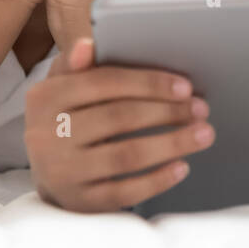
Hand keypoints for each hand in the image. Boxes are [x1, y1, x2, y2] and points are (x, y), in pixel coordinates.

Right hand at [23, 38, 214, 211]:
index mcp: (45, 97)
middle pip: (119, 118)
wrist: (45, 173)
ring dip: (172, 144)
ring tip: (203, 135)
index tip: (185, 87)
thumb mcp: (63, 87)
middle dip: (167, 112)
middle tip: (201, 109)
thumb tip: (87, 46)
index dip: (149, 83)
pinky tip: (182, 167)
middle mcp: (47, 135)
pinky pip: (124, 192)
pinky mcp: (78, 202)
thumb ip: (78, 64)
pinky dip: (157, 180)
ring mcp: (62, 172)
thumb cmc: (65, 119)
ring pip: (125, 156)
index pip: (104, 82)